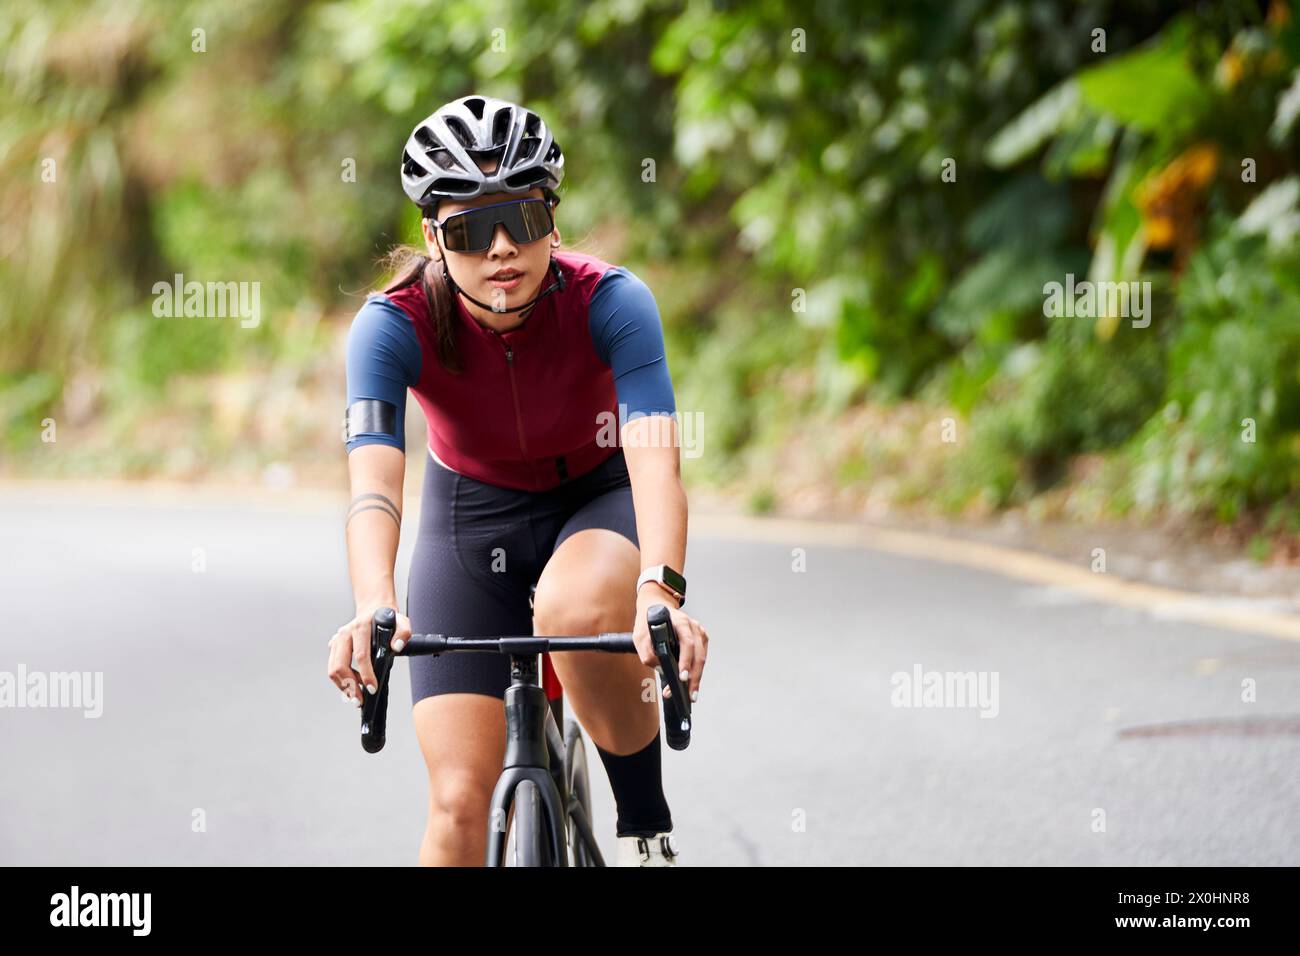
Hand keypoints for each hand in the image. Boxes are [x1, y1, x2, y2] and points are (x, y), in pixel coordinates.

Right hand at [327, 604, 410, 706]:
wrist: (373, 609)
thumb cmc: (387, 618)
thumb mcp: (401, 621)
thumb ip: (403, 633)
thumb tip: (396, 647)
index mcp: (360, 627)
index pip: (360, 655)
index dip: (366, 674)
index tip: (372, 688)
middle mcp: (345, 634)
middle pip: (340, 665)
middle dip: (349, 686)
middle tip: (360, 700)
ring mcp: (337, 640)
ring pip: (333, 669)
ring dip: (344, 686)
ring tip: (357, 695)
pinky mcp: (334, 647)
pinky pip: (333, 667)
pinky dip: (341, 680)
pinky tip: (353, 686)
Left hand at [632, 583, 707, 702]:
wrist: (655, 608)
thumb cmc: (648, 622)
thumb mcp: (640, 636)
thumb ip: (646, 653)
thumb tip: (660, 667)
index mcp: (680, 622)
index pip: (687, 643)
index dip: (686, 661)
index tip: (682, 677)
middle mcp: (693, 626)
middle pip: (698, 655)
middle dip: (694, 677)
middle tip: (690, 695)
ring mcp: (699, 632)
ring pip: (702, 659)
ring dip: (696, 677)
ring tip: (690, 694)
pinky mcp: (701, 639)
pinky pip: (701, 658)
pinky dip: (696, 671)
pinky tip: (690, 683)